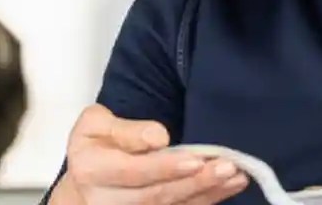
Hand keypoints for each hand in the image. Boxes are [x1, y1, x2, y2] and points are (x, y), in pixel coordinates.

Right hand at [53, 104, 248, 204]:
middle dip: (195, 182)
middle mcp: (108, 201)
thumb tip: (159, 137)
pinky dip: (207, 200)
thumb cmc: (95, 145)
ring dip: (207, 192)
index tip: (195, 158)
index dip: (165, 167)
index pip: (133, 172)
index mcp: (92, 170)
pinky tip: (230, 186)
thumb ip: (125, 130)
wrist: (86, 184)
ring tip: (236, 175)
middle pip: (156, 195)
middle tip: (228, 166)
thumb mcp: (96, 124)